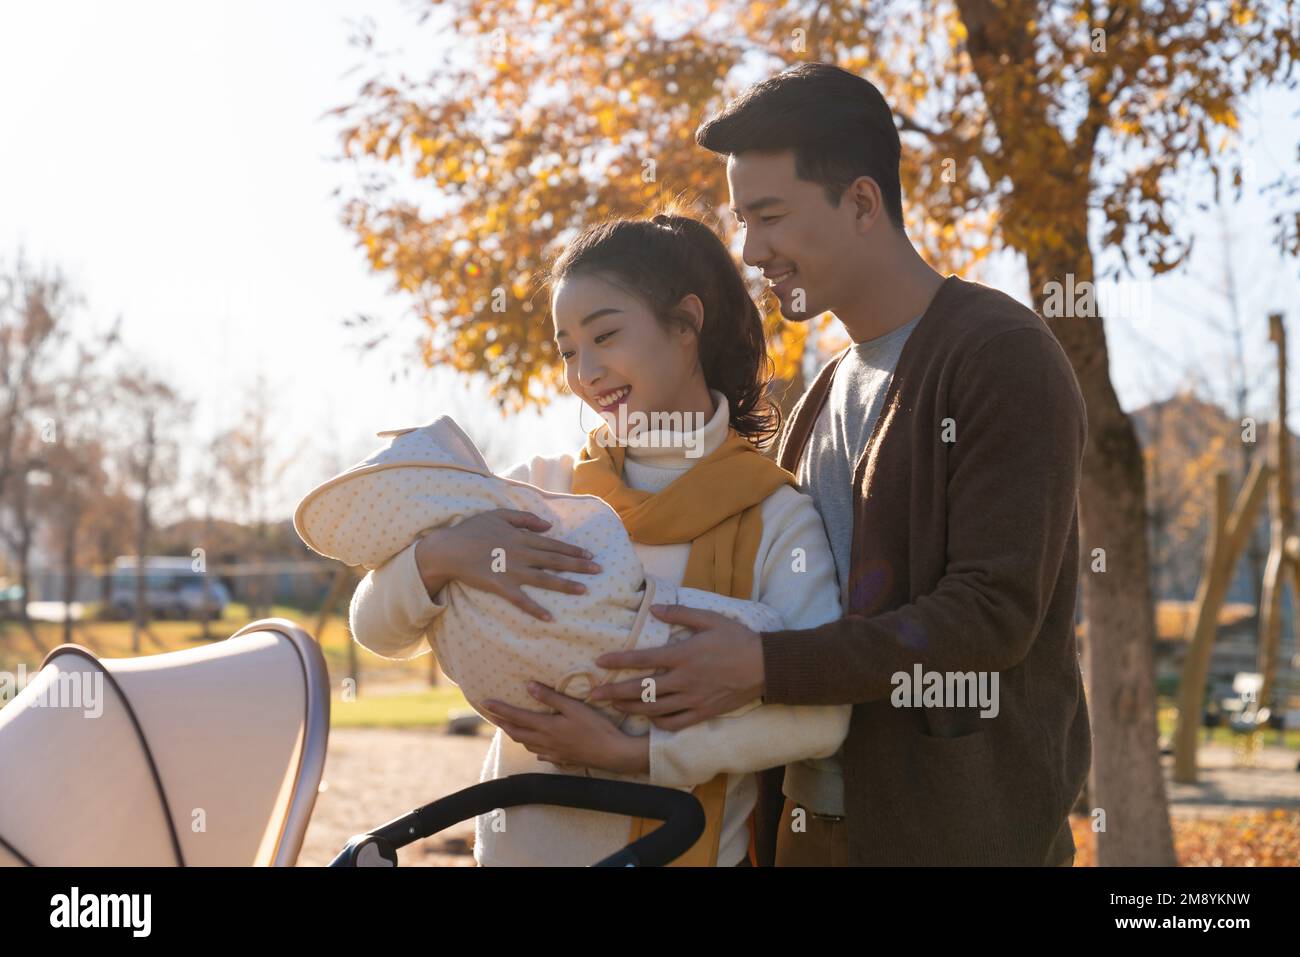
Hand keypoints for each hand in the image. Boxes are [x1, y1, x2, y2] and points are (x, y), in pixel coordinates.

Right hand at [414, 508, 600, 619]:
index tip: (590, 554)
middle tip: (599, 570)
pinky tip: (550, 617)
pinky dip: (535, 609)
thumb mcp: (498, 514)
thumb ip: (525, 519)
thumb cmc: (472, 530)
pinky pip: (521, 600)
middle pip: (555, 560)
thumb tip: (548, 525)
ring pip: (544, 579)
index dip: (573, 549)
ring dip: (565, 585)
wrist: (448, 549)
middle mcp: (521, 553)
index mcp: (521, 537)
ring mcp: (511, 571)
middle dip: (578, 565)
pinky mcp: (500, 586)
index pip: (553, 544)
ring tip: (584, 590)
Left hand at [482, 683, 649, 774]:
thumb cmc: (596, 727)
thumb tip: (528, 686)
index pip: (516, 717)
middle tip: (490, 714)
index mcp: (546, 727)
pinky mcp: (561, 759)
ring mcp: (552, 753)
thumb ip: (551, 697)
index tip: (484, 702)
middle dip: (501, 723)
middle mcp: (544, 742)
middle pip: (516, 733)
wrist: (611, 754)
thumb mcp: (574, 707)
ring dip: (514, 734)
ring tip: (508, 726)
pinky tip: (534, 746)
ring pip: (526, 744)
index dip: (499, 709)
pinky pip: (539, 754)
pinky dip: (531, 747)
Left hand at [588, 604, 765, 729]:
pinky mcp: (703, 712)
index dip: (618, 660)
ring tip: (614, 706)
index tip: (599, 662)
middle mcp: (684, 679)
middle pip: (641, 689)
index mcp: (683, 655)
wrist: (765, 666)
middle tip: (594, 694)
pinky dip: (658, 722)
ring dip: (630, 709)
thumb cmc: (737, 639)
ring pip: (654, 708)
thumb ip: (679, 613)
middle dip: (614, 692)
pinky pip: (675, 723)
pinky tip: (649, 718)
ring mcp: (693, 699)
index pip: (642, 659)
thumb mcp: (710, 618)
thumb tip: (653, 608)